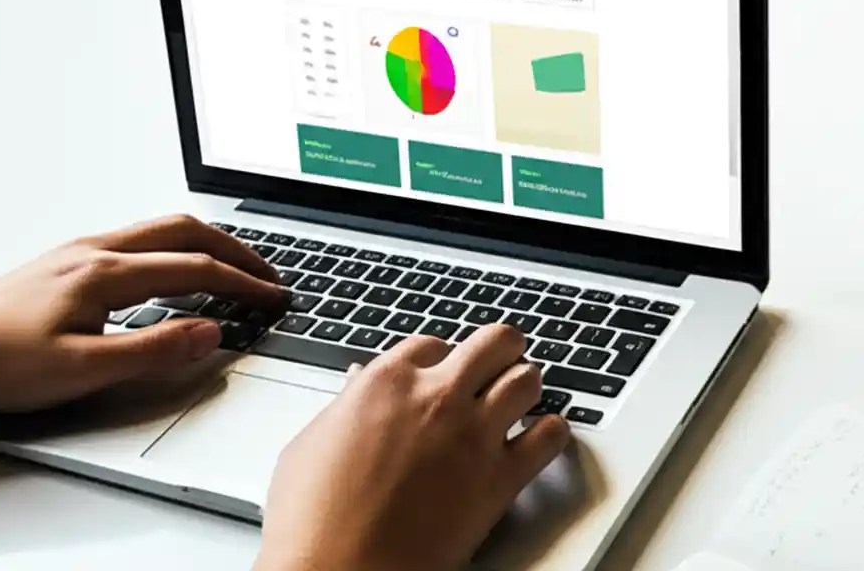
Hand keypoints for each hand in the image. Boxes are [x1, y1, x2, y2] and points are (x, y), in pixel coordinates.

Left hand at [0, 214, 283, 419]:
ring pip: (159, 229)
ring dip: (205, 244)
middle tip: (267, 274)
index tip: (273, 297)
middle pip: (184, 232)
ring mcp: (79, 252)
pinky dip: (175, 248)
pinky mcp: (66, 263)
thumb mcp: (84, 369)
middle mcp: (95, 251)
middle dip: (235, 250)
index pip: (195, 268)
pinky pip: (136, 240)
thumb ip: (154, 350)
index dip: (242, 283)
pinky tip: (173, 271)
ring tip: (232, 266)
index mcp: (106, 273)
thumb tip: (209, 332)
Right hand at [256, 325, 572, 570]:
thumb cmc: (314, 521)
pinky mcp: (500, 478)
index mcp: (387, 382)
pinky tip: (543, 437)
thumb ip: (346, 407)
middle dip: (500, 351)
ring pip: (527, 378)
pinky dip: (552, 432)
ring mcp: (473, 434)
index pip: (434, 344)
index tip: (444, 374)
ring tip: (521, 398)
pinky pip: (551, 436)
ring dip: (526, 385)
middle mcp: (437, 398)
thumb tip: (358, 388)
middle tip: (500, 365)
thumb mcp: (311, 444)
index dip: (442, 360)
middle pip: (494, 342)